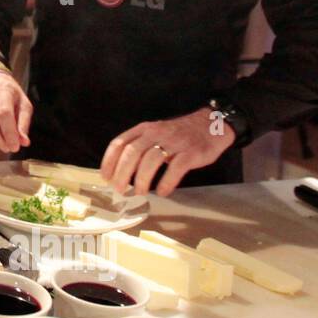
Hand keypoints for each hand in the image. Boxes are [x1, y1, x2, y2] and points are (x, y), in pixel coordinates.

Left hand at [100, 108, 235, 196]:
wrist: (211, 124)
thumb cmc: (179, 134)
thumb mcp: (155, 134)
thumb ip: (139, 147)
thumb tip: (120, 172)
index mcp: (144, 129)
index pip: (120, 143)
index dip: (110, 161)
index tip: (105, 177)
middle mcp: (156, 133)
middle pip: (132, 153)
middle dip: (122, 173)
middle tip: (120, 190)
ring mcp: (174, 142)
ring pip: (151, 160)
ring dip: (142, 179)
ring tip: (139, 193)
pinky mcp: (191, 152)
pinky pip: (176, 168)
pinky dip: (166, 182)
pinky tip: (162, 192)